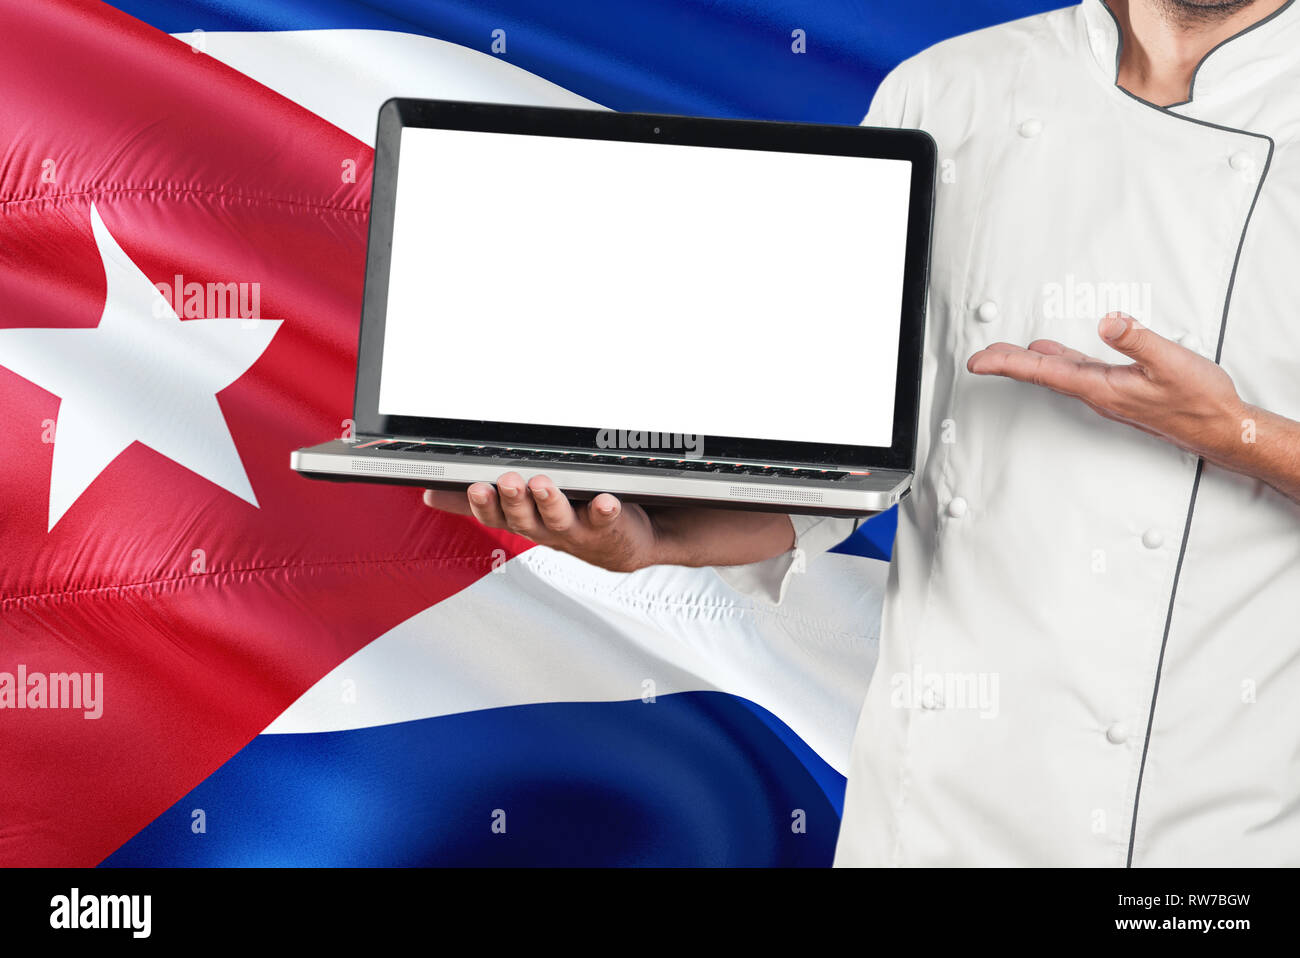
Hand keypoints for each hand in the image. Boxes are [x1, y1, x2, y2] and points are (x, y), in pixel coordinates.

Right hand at [423, 472, 795, 572]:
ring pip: (561, 519)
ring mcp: (582, 532)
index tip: (476, 486)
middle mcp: (550, 531)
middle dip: (515, 500)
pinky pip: (607, 518)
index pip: (496, 516)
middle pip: (526, 519)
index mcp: (526, 523)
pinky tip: (605, 498)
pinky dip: (605, 509)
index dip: (484, 506)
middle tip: (509, 481)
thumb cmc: (571, 521)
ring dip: (552, 503)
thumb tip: (431, 496)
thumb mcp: (522, 514)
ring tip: (546, 484)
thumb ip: (480, 504)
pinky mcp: (612, 527)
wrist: (627, 542)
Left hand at [966, 312, 1249, 464]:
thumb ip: (1137, 340)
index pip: (1042, 371)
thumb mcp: (1170, 363)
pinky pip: (1078, 372)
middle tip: (981, 356)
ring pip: (1058, 373)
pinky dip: (1059, 360)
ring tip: (1005, 352)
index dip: (1007, 364)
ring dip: (1029, 362)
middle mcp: (1098, 392)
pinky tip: (1053, 353)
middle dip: (1008, 363)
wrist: (1221, 427)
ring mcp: (1108, 392)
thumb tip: (1108, 322)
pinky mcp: (1120, 389)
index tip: (979, 361)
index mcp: (1100, 387)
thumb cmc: (1199, 401)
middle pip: (1042, 374)